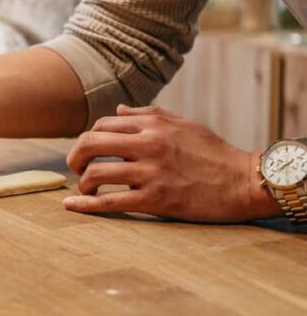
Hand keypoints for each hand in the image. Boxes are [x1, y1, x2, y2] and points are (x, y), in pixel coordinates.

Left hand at [63, 105, 279, 222]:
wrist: (244, 182)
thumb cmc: (214, 152)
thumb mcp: (182, 123)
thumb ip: (146, 114)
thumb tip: (116, 110)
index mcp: (152, 124)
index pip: (102, 125)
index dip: (89, 138)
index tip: (89, 151)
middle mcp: (148, 144)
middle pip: (90, 144)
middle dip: (75, 156)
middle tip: (75, 167)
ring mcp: (150, 172)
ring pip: (96, 173)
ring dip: (83, 182)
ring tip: (85, 188)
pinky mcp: (155, 199)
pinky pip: (110, 201)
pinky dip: (86, 204)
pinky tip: (72, 206)